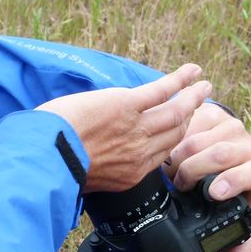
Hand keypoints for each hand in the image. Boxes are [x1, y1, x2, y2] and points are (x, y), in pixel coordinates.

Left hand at [37, 65, 211, 192]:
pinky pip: (161, 92)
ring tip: (203, 87)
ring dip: (192, 97)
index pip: (161, 156)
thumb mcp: (84, 180)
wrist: (47, 159)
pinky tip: (192, 71)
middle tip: (199, 105)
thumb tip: (96, 164)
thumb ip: (99, 171)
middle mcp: (139, 153)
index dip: (175, 141)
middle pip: (175, 135)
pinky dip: (179, 80)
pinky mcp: (128, 107)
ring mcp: (137, 129)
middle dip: (189, 119)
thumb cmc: (56, 167)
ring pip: (175, 113)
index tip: (182, 129)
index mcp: (129, 174)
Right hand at [164, 102, 250, 251]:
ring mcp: (233, 128)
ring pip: (201, 139)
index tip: (212, 193)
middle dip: (194, 171)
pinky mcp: (215, 115)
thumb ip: (236, 233)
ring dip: (180, 157)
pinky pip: (191, 124)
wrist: (223, 155)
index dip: (233, 182)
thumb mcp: (231, 209)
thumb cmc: (226, 189)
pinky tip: (169, 151)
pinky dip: (176, 139)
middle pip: (221, 154)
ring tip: (170, 171)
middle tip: (178, 185)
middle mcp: (250, 148)